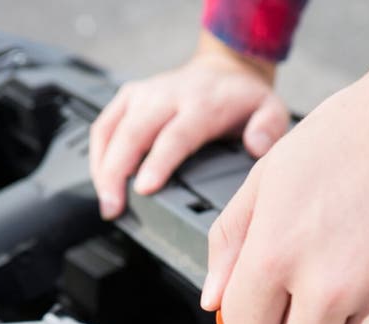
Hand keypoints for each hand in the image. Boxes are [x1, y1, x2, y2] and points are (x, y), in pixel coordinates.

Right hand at [90, 30, 287, 219]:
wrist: (225, 71)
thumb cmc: (244, 100)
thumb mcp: (271, 110)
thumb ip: (269, 129)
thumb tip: (256, 147)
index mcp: (202, 103)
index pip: (175, 135)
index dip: (157, 163)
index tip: (143, 188)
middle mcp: (168, 95)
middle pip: (134, 132)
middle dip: (117, 171)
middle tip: (114, 206)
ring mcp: (145, 95)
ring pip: (112, 128)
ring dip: (102, 166)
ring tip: (106, 202)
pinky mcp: (130, 98)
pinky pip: (104, 124)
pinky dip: (97, 153)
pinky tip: (100, 181)